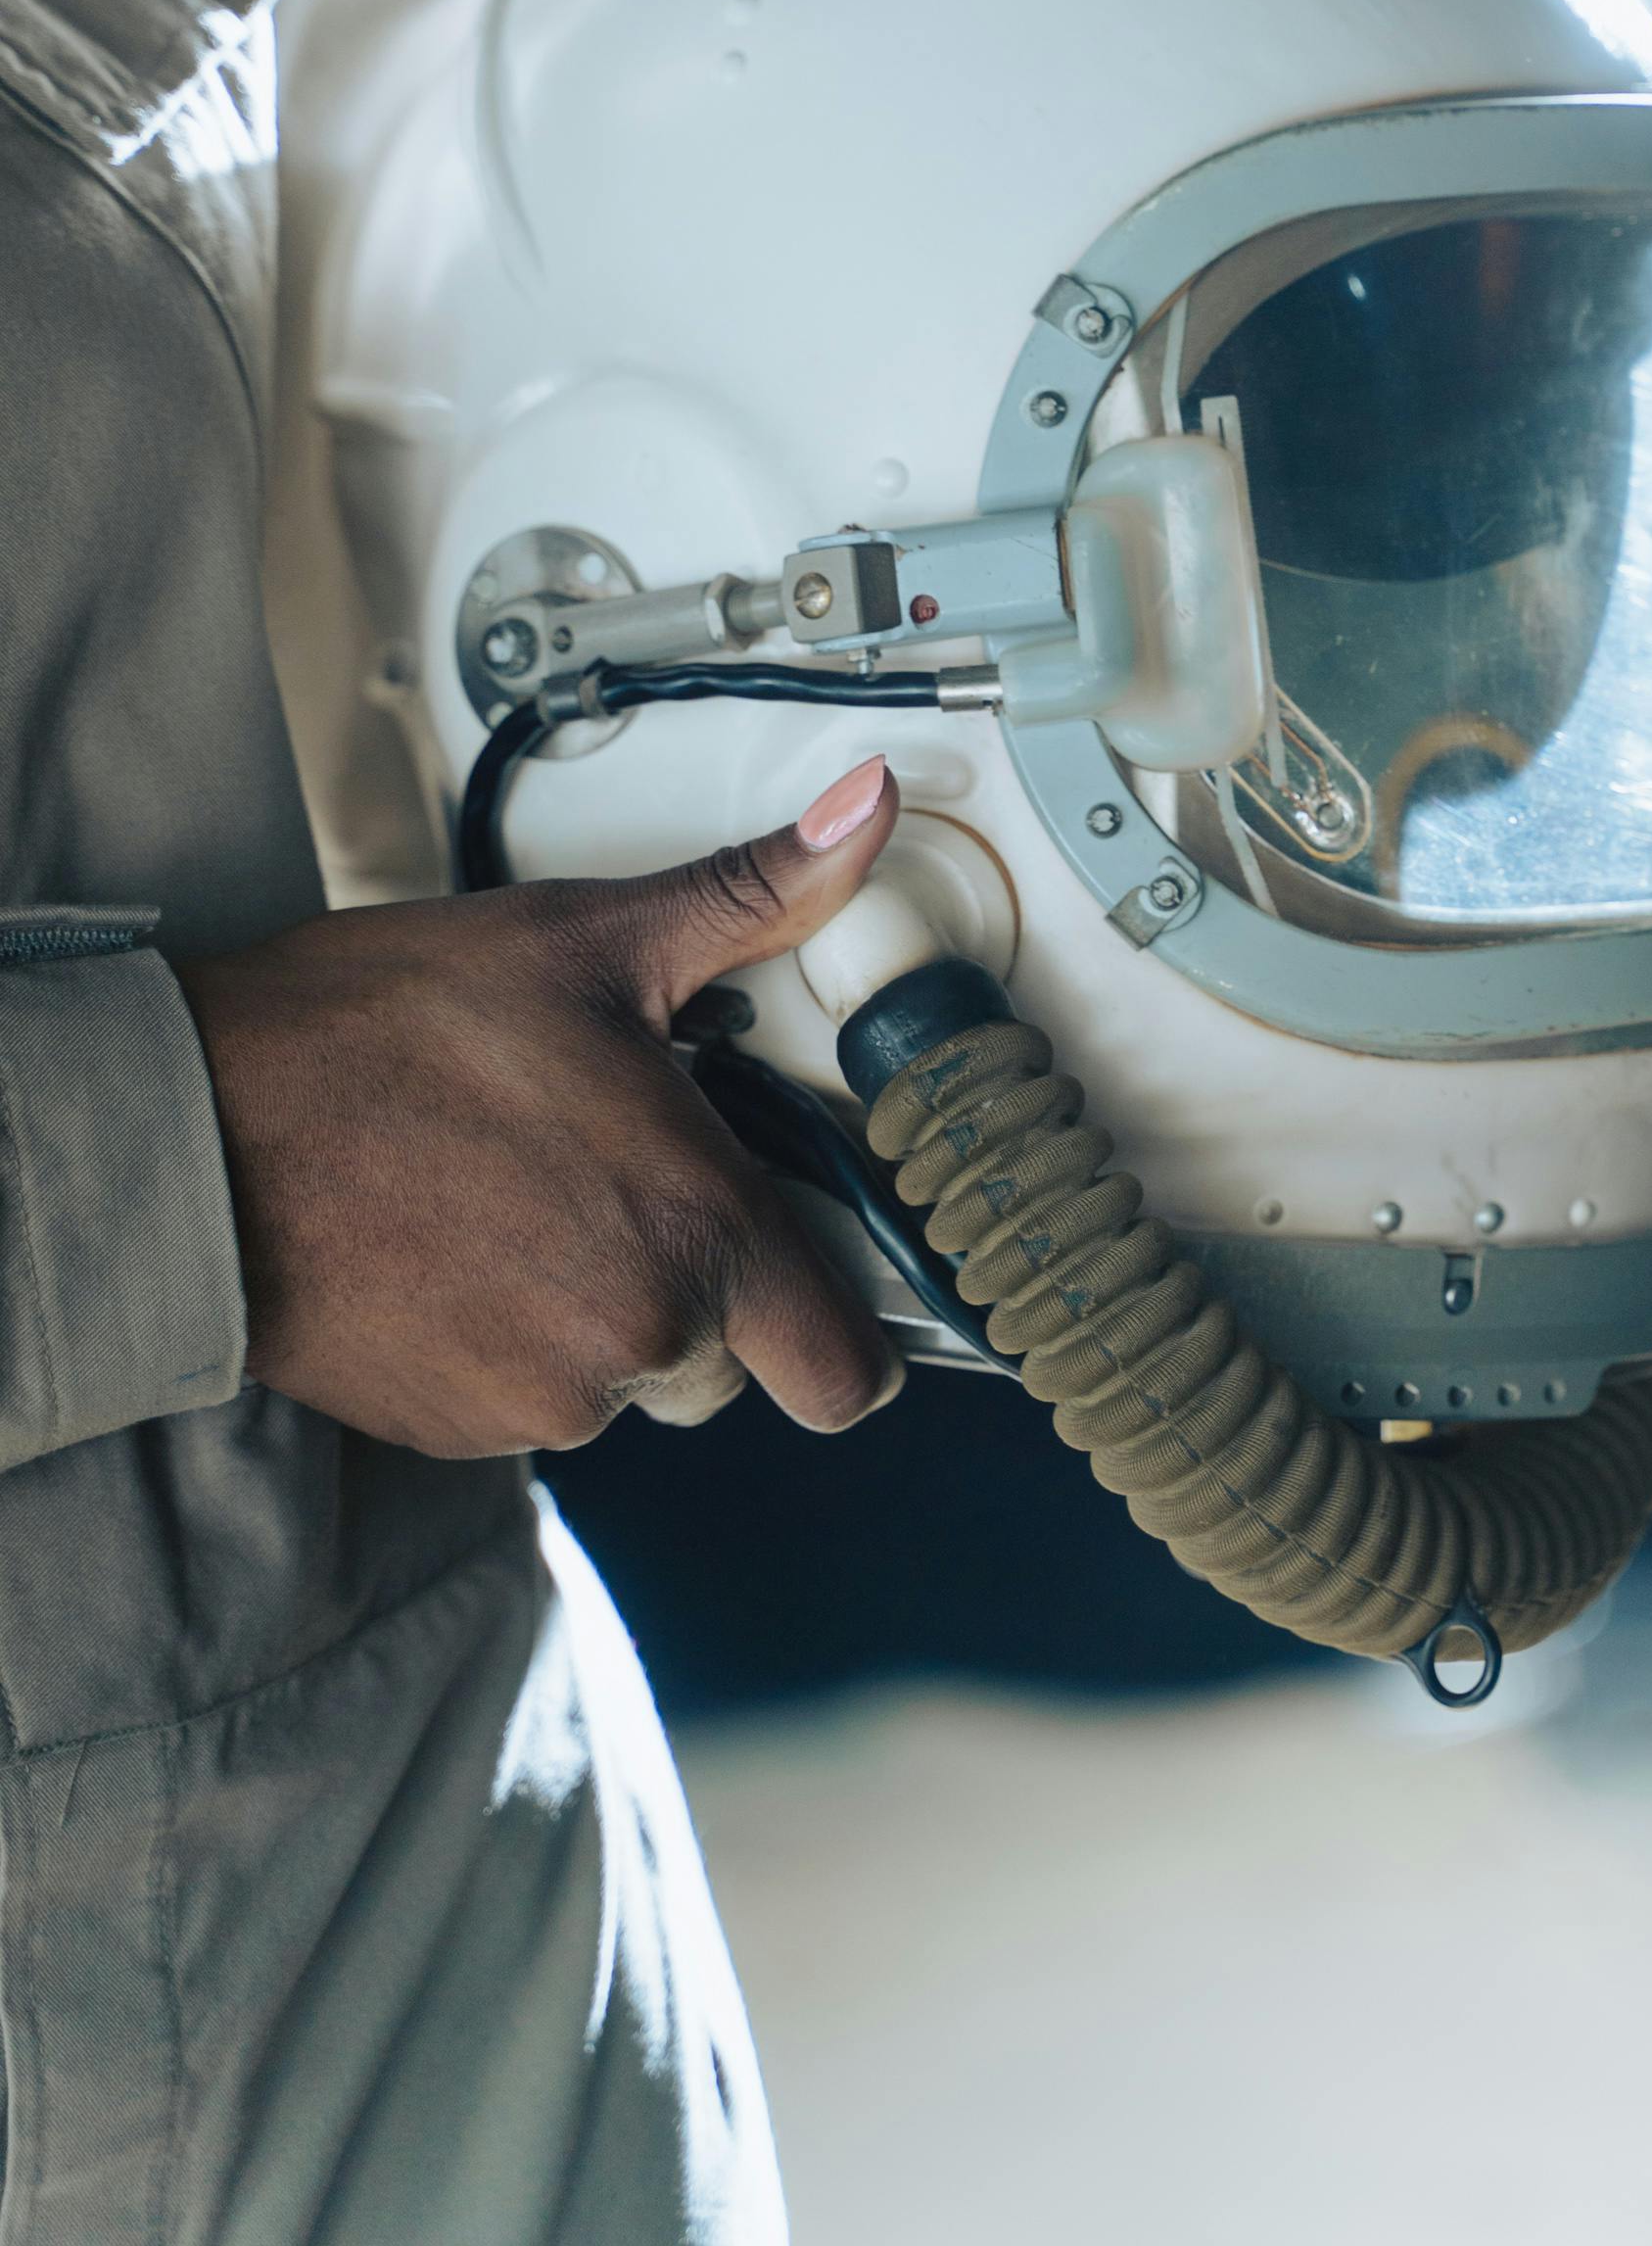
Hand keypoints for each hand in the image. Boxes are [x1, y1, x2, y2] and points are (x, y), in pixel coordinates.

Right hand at [179, 756, 906, 1460]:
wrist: (193, 1133)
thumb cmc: (381, 1032)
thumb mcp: (588, 939)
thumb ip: (752, 897)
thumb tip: (863, 815)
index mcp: (697, 1227)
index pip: (845, 1368)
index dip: (848, 1335)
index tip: (818, 1283)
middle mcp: (637, 1336)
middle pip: (737, 1365)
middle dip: (706, 1290)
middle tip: (627, 1182)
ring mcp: (542, 1400)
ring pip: (631, 1381)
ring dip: (606, 1312)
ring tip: (527, 1198)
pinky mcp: (456, 1429)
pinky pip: (534, 1405)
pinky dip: (517, 1344)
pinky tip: (463, 1245)